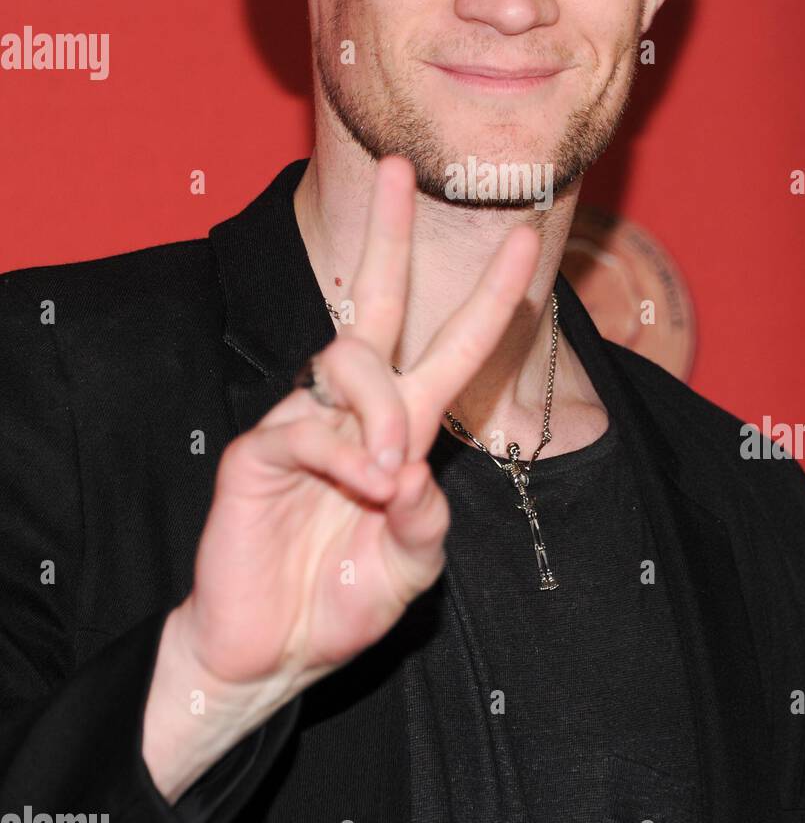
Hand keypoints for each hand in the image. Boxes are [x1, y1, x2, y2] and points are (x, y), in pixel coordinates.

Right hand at [177, 155, 540, 698]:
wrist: (272, 653)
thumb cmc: (343, 600)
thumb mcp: (412, 569)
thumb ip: (428, 524)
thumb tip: (415, 472)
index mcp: (401, 428)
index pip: (450, 346)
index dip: (489, 297)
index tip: (527, 240)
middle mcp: (354, 411)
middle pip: (373, 303)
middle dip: (389, 235)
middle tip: (400, 169)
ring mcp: (305, 425)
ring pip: (347, 362)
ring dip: (378, 410)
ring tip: (388, 472)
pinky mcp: (259, 453)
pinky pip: (305, 429)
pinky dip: (340, 456)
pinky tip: (357, 486)